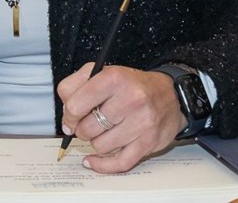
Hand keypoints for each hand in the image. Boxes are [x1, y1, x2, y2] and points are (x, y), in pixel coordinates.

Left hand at [56, 63, 182, 172]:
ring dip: (96, 142)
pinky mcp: (148, 143)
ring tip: (104, 131)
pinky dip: (102, 165)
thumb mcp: (103, 72)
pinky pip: (118, 163)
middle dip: (83, 129)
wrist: (171, 95)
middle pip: (87, 128)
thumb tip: (65, 114)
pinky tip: (94, 160)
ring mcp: (141, 123)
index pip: (76, 104)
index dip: (68, 115)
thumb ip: (76, 86)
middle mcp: (130, 99)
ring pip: (100, 146)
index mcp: (114, 79)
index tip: (70, 119)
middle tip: (89, 123)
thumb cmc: (134, 86)